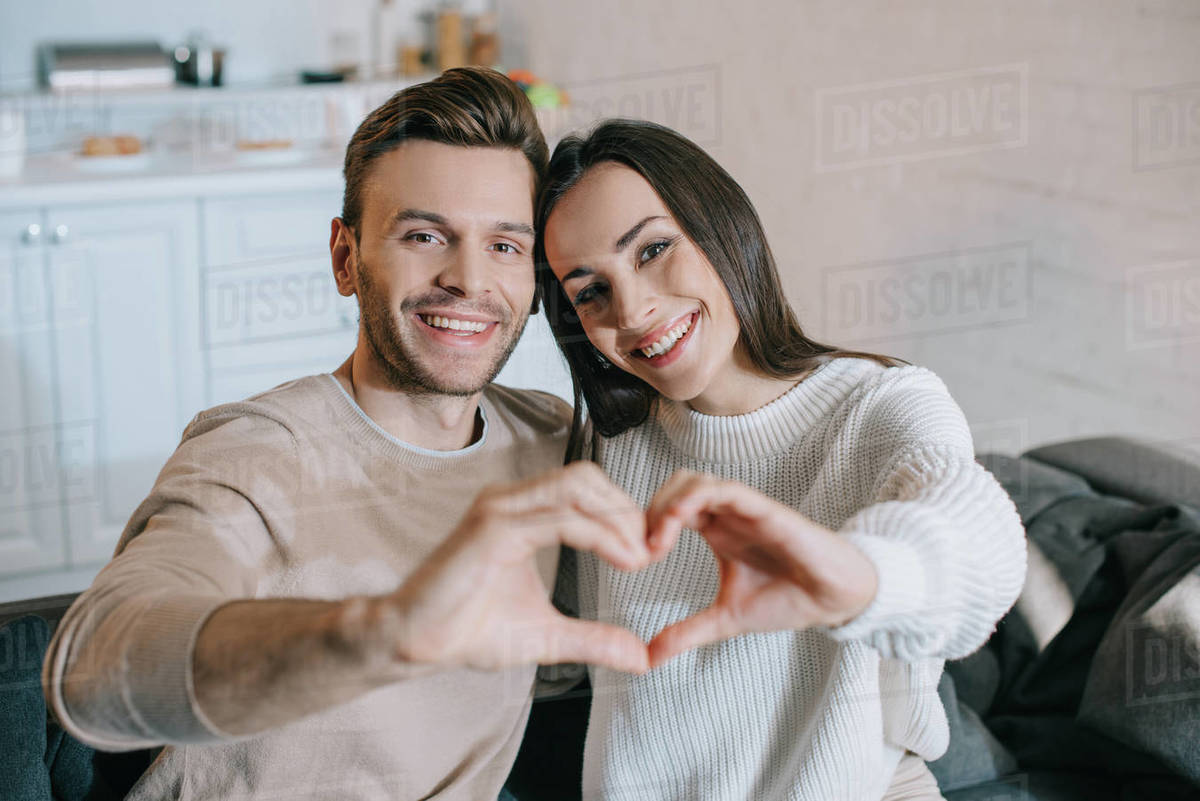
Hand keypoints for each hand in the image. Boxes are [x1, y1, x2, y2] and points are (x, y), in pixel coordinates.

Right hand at [386, 462, 653, 673]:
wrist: (412, 642)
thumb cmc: (467, 630)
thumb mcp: (545, 636)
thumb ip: (593, 639)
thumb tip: (640, 657)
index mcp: (520, 513)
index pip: (586, 487)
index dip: (623, 513)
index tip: (648, 553)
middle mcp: (509, 501)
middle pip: (587, 477)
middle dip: (627, 511)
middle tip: (649, 553)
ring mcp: (499, 510)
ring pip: (578, 487)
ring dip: (619, 520)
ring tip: (639, 558)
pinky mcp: (492, 529)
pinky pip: (562, 518)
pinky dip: (601, 535)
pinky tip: (624, 560)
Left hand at [644, 470, 877, 666]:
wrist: (835, 599)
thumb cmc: (788, 598)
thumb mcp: (726, 620)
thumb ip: (688, 633)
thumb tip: (649, 658)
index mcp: (715, 530)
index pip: (667, 508)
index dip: (644, 525)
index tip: (633, 560)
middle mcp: (725, 514)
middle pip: (673, 486)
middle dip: (648, 511)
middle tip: (641, 549)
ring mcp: (743, 508)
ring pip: (693, 480)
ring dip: (667, 503)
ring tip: (656, 541)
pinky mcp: (764, 508)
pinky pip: (725, 488)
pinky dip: (696, 498)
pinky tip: (679, 523)